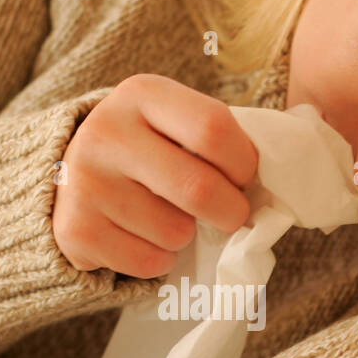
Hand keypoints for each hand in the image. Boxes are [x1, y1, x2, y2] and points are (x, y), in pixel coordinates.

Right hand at [52, 73, 257, 278]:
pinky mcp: (75, 231)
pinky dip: (160, 259)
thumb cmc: (149, 149)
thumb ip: (220, 138)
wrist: (69, 175)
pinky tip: (143, 237)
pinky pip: (149, 262)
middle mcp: (106, 133)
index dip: (243, 163)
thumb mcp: (175, 122)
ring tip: (169, 218)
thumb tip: (288, 166)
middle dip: (230, 211)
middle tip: (231, 215)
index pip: (213, 129)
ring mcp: (85, 184)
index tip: (244, 177)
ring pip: (175, 232)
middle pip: (198, 188)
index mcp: (141, 94)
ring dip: (187, 236)